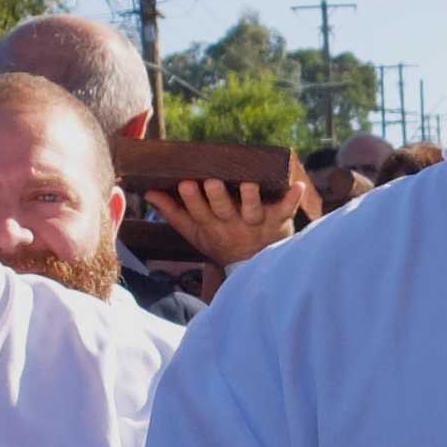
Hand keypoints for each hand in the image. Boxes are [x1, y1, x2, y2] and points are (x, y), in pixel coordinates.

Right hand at [146, 178, 313, 267]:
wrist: (255, 264)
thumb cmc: (221, 240)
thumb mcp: (195, 231)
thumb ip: (172, 212)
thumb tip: (148, 191)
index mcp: (211, 226)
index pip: (198, 213)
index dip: (192, 200)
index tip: (185, 183)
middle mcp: (233, 225)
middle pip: (223, 211)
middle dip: (217, 197)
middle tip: (212, 182)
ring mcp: (256, 223)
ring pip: (253, 210)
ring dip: (251, 197)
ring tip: (248, 183)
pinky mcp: (278, 221)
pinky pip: (286, 210)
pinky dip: (292, 199)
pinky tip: (298, 186)